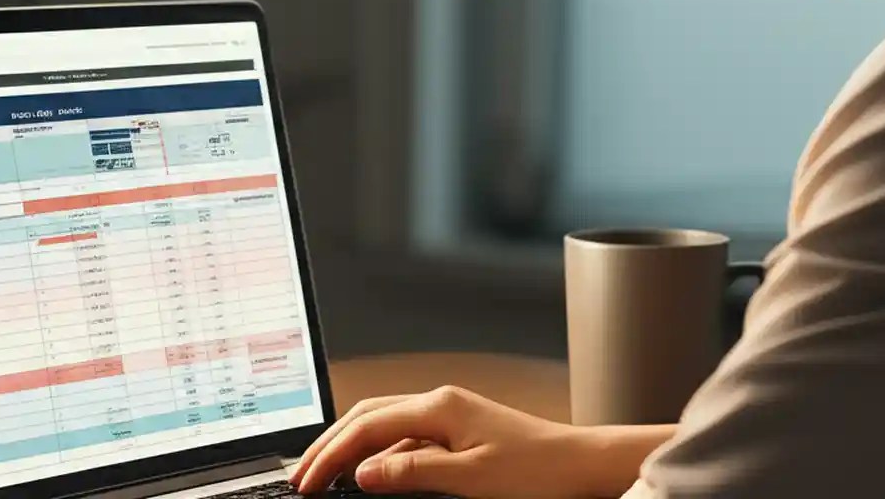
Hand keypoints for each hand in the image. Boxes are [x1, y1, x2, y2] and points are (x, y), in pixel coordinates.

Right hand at [288, 386, 594, 498]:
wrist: (581, 465)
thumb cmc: (538, 470)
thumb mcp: (470, 478)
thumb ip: (412, 471)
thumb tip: (364, 472)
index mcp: (438, 407)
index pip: (366, 427)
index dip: (331, 455)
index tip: (307, 481)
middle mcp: (439, 402)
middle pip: (365, 416)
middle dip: (329, 445)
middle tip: (302, 476)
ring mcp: (448, 414)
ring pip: (381, 422)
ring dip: (350, 446)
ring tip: (324, 472)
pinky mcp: (456, 429)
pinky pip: (402, 434)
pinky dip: (376, 451)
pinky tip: (369, 471)